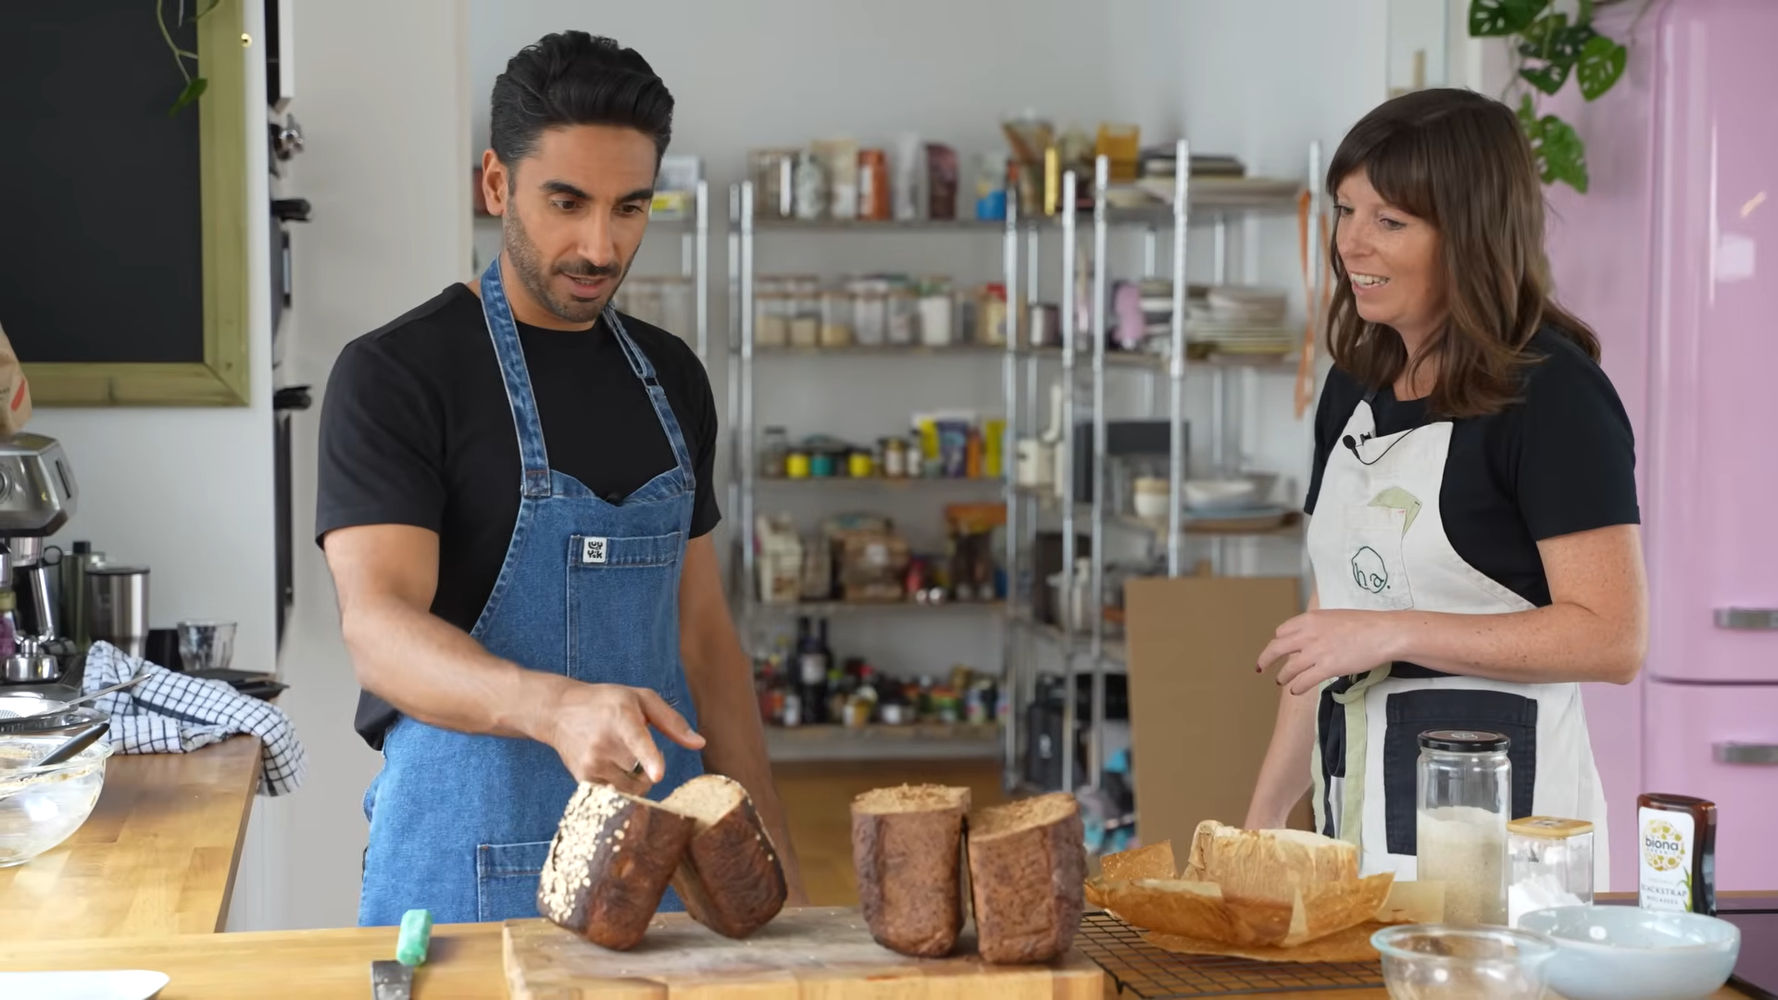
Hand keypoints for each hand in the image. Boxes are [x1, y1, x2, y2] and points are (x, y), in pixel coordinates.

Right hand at [536, 681, 705, 793]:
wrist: (560, 711)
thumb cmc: (607, 702)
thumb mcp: (641, 699)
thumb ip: (672, 722)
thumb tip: (699, 744)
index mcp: (621, 718)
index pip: (637, 741)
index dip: (649, 759)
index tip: (657, 774)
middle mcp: (603, 743)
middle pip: (641, 771)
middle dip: (648, 766)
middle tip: (636, 746)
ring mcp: (591, 763)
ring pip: (630, 787)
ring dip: (635, 779)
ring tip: (623, 756)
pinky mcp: (583, 778)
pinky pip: (614, 793)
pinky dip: (620, 785)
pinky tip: (610, 765)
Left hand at [1257, 609, 1401, 695]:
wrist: (1385, 633)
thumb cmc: (1366, 625)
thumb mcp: (1335, 617)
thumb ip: (1319, 627)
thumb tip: (1311, 637)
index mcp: (1310, 619)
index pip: (1282, 631)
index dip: (1279, 641)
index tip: (1280, 648)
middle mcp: (1308, 634)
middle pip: (1276, 648)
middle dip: (1265, 659)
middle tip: (1260, 667)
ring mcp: (1316, 651)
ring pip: (1289, 668)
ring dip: (1283, 677)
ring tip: (1281, 681)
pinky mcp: (1327, 667)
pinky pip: (1303, 681)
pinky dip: (1296, 687)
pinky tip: (1295, 690)